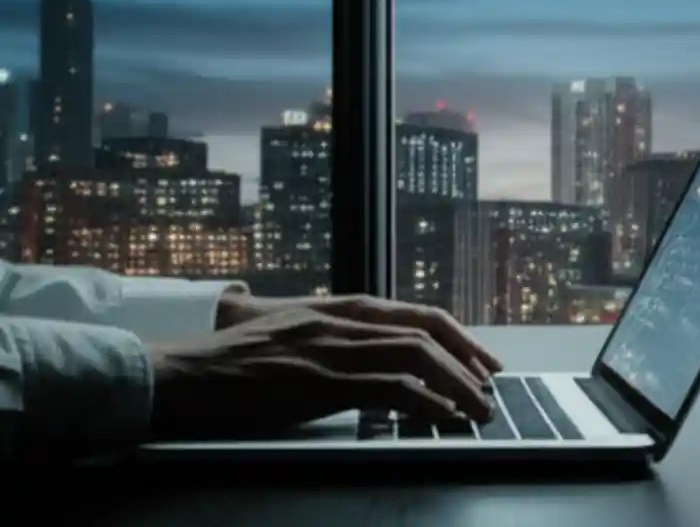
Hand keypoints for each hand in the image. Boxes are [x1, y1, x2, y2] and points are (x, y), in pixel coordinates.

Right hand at [148, 308, 493, 438]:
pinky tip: (443, 418)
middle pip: (425, 332)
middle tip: (490, 387)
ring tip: (477, 409)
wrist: (184, 374)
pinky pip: (391, 388)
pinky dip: (426, 402)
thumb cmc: (224, 356)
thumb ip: (285, 315)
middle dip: (468, 360)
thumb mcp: (266, 322)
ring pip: (416, 356)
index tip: (481, 358)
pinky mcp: (323, 382)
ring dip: (456, 385)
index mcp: (338, 307)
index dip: (455, 334)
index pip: (414, 313)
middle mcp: (343, 320)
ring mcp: (335, 349)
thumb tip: (262, 305)